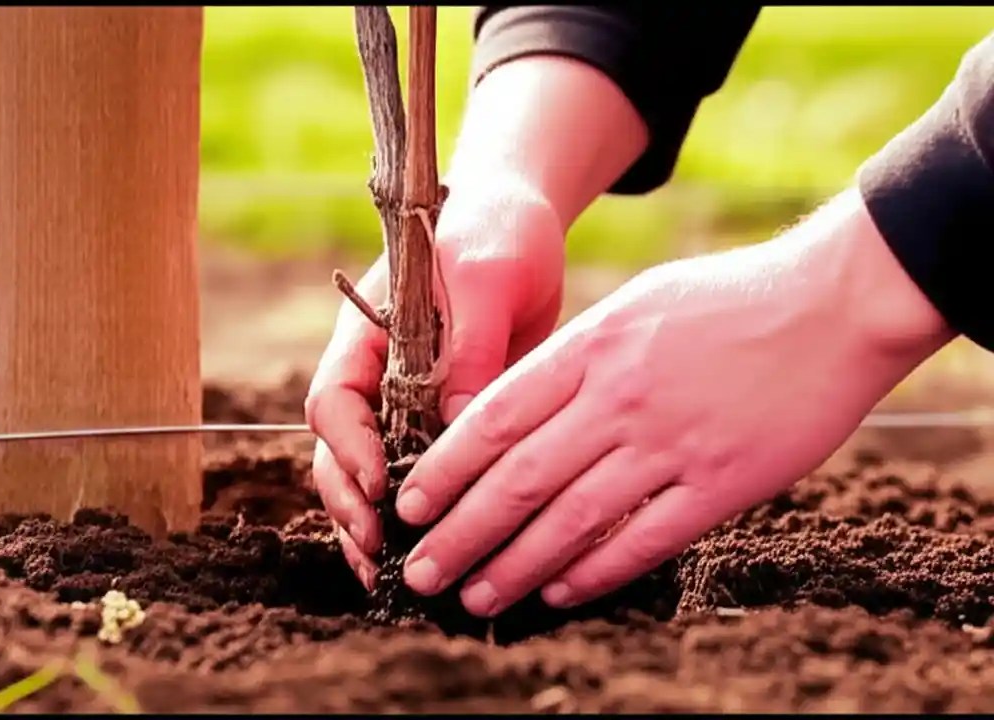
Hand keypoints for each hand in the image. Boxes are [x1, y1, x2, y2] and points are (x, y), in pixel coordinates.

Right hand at [304, 55, 648, 587]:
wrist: (524, 221)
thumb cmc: (495, 230)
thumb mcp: (485, 276)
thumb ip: (468, 347)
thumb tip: (458, 426)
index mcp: (364, 334)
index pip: (333, 398)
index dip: (348, 447)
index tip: (380, 483)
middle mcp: (375, 375)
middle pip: (339, 452)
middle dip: (351, 506)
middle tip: (376, 554)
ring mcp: (405, 402)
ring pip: (374, 476)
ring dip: (376, 527)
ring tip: (393, 577)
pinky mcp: (445, 422)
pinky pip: (424, 477)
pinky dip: (423, 516)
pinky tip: (439, 551)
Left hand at [393, 188, 955, 616]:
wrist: (832, 302)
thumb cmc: (724, 300)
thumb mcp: (631, 306)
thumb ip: (570, 360)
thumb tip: (504, 412)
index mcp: (590, 348)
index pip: (493, 418)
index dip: (444, 469)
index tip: (410, 505)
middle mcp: (619, 398)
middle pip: (518, 479)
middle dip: (461, 533)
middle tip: (423, 571)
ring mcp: (671, 444)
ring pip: (572, 520)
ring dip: (514, 566)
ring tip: (475, 595)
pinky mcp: (722, 483)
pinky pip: (645, 540)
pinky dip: (595, 572)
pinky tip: (559, 594)